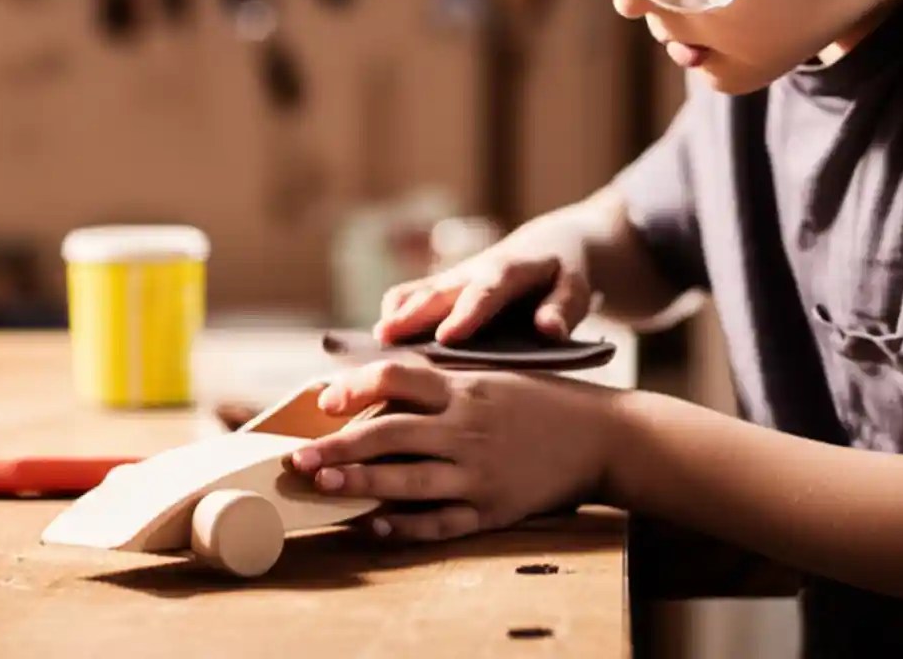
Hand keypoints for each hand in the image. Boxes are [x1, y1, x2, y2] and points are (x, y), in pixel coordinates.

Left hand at [289, 361, 621, 541]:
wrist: (603, 436)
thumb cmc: (539, 401)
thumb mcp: (491, 376)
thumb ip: (439, 384)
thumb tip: (374, 389)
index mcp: (464, 389)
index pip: (396, 379)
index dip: (354, 388)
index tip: (323, 402)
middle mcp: (467, 428)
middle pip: (390, 434)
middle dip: (339, 447)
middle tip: (299, 459)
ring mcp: (479, 472)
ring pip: (407, 481)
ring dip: (359, 484)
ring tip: (321, 487)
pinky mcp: (492, 508)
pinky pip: (439, 522)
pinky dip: (402, 526)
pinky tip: (371, 524)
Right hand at [375, 232, 591, 345]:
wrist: (547, 245)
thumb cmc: (564, 274)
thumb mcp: (576, 288)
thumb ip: (564, 309)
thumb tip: (548, 330)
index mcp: (509, 272)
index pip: (486, 293)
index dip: (466, 314)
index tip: (447, 338)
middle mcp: (472, 272)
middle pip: (437, 293)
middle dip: (411, 316)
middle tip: (385, 338)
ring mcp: (450, 279)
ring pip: (414, 293)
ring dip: (395, 317)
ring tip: (375, 345)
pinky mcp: (438, 288)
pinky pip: (407, 297)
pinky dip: (393, 317)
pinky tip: (383, 348)